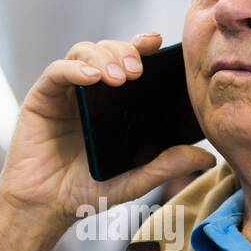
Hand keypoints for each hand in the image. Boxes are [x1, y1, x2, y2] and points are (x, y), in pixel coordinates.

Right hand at [0, 33, 215, 226]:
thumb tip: (209, 158)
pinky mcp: (42, 96)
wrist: (45, 208)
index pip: (131, 62)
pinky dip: (75, 69)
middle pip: (109, 50)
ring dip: (103, 56)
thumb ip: (166, 166)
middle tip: (138, 71)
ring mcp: (66, 92)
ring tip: (117, 76)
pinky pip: (57, 70)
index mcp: (115, 103)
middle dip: (126, 51)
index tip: (159, 43)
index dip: (143, 46)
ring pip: (84, 52)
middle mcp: (91, 91)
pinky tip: (90, 78)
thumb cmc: (86, 192)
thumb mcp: (134, 180)